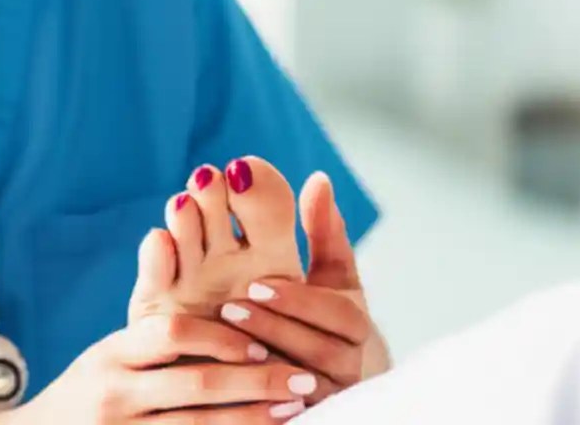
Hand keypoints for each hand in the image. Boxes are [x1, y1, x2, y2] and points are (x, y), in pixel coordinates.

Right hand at [0, 230, 318, 423]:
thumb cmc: (94, 389)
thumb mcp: (112, 351)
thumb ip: (150, 313)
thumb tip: (166, 234)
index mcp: (113, 355)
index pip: (172, 333)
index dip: (222, 337)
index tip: (261, 344)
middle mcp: (115, 393)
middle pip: (196, 383)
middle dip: (257, 380)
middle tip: (304, 378)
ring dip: (254, 416)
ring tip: (297, 409)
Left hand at [217, 173, 387, 404]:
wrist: (312, 374)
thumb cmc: (319, 314)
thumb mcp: (323, 275)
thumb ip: (322, 232)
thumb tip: (318, 179)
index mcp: (354, 323)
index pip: (339, 314)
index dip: (298, 299)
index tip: (256, 283)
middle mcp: (351, 363)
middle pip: (320, 350)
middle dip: (274, 326)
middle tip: (229, 306)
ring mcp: (328, 393)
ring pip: (301, 382)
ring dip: (263, 354)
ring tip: (224, 330)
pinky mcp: (307, 417)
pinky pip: (284, 413)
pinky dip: (257, 396)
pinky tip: (226, 374)